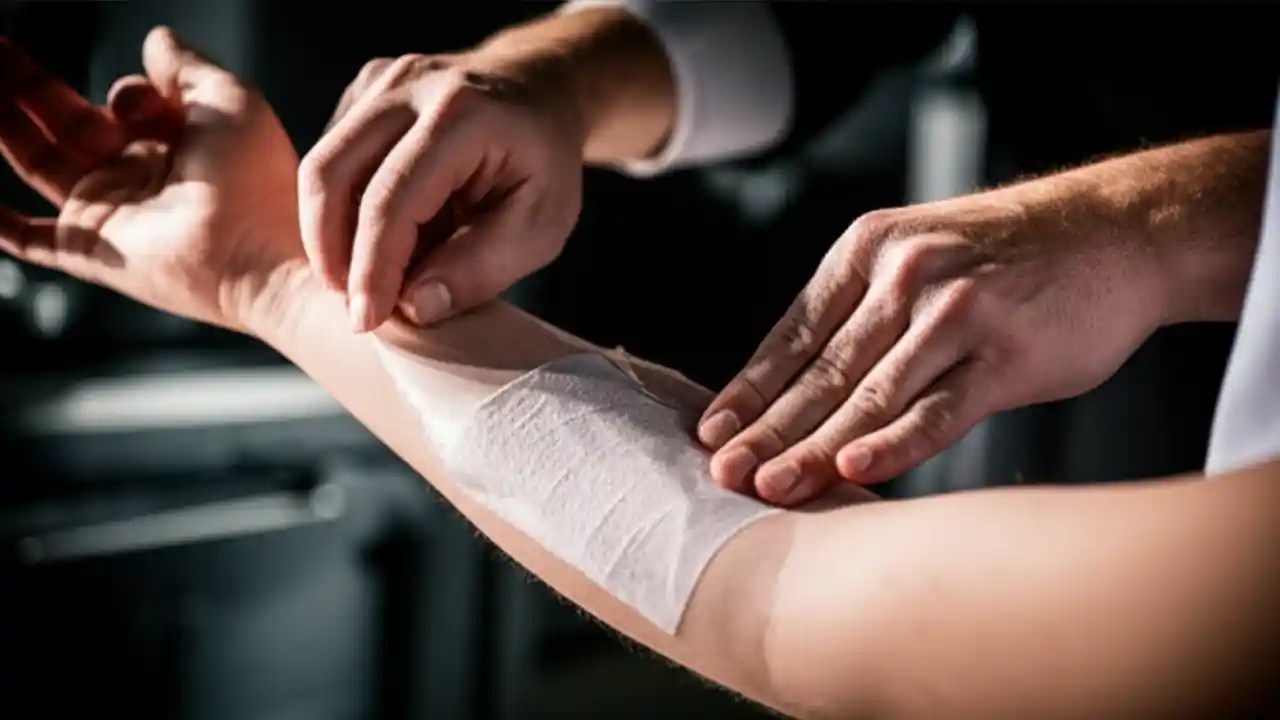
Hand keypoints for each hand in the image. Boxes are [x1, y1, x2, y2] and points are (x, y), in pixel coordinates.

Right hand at [0, 28, 301, 331]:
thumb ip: (187, 67)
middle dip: (29, 86)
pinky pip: (30, 239)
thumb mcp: (229, 100)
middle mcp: (142, 179)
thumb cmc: (254, 179)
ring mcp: (112, 214)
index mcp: (178, 145)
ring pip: (40, 161)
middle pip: (70, 123)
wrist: (257, 256)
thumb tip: (156, 38)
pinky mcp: (88, 251)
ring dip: (4, 124)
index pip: (127, 104)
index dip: (128, 93)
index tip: (140, 104)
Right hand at [298, 49, 584, 332]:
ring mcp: (381, 81)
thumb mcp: (541, 227)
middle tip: (355, 307)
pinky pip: (332, 157)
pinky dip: (345, 208)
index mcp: (462, 115)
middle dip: (332, 253)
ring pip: (321, 166)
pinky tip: (390, 232)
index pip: (391, 199)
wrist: (541, 91)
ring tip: (380, 271)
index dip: (371, 268)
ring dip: (334, 235)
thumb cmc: (544, 164)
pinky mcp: (364, 91)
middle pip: (331, 173)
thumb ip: (479, 268)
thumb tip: (412, 307)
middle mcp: (410, 85)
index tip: (365, 321)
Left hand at [698, 187, 1170, 504]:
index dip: (751, 388)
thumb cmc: (1006, 259)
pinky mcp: (1005, 353)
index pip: (794, 332)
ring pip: (869, 395)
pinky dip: (893, 442)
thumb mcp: (918, 254)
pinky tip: (855, 470)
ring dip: (814, 448)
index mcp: (868, 250)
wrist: (1116, 232)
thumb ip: (863, 313)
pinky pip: (938, 409)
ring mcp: (955, 313)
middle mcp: (904, 276)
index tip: (712, 432)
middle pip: (822, 370)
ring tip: (771, 487)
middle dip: (767, 428)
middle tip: (724, 473)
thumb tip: (798, 389)